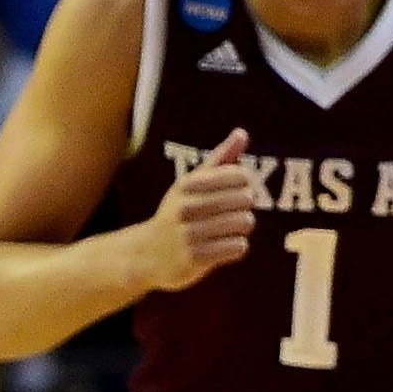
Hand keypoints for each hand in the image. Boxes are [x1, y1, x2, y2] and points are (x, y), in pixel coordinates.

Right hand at [134, 126, 255, 290]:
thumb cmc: (178, 213)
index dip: (244, 185)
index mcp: (187, 185)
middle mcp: (186, 207)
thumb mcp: (192, 184)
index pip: (239, 175)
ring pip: (244, 223)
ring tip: (228, 230)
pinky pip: (238, 247)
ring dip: (241, 228)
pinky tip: (222, 247)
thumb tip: (242, 132)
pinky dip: (236, 247)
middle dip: (244, 207)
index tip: (233, 192)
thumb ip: (220, 158)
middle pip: (245, 199)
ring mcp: (189, 234)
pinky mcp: (195, 258)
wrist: (147, 254)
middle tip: (232, 213)